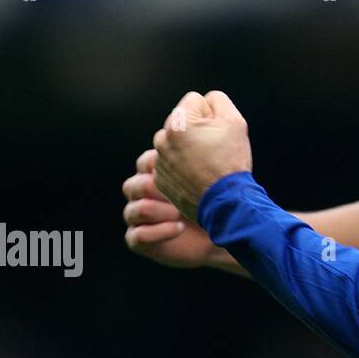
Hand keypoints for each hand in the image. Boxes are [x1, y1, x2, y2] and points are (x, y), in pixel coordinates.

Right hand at [121, 148, 218, 267]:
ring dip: (157, 211)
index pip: (145, 162)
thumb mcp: (218, 168)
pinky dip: (158, 231)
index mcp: (157, 173)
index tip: (184, 169)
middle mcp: (144, 195)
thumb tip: (207, 117)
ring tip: (180, 212)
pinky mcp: (140, 240)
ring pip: (134, 210)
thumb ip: (208, 144)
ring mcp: (139, 218)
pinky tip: (179, 228)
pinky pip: (136, 236)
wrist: (225, 229)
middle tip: (179, 193)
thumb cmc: (221, 196)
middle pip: (133, 185)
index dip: (160, 165)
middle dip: (156, 188)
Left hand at [153, 90, 252, 222]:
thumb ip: (219, 101)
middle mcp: (162, 139)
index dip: (212, 113)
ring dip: (189, 147)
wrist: (224, 201)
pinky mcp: (160, 177)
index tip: (218, 131)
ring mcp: (159, 160)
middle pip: (183, 121)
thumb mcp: (235, 122)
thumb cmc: (230, 161)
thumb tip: (208, 99)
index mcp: (178, 123)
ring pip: (177, 141)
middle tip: (214, 148)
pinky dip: (183, 165)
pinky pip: (172, 161)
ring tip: (207, 162)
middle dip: (198, 129)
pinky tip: (198, 174)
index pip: (195, 100)